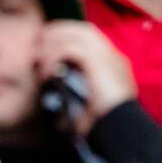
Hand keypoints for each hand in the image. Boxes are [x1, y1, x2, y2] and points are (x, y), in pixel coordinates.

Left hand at [33, 20, 136, 134]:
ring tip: (38, 56)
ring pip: (76, 34)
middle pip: (84, 30)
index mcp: (115, 67)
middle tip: (40, 42)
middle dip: (60, 32)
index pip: (92, 39)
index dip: (71, 37)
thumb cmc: (108, 129)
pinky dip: (54, 58)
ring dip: (54, 42)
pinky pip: (70, 50)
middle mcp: (113, 57)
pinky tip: (45, 73)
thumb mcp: (93, 115)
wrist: (123, 132)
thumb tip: (60, 119)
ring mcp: (108, 57)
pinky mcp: (98, 62)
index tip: (50, 46)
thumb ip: (80, 108)